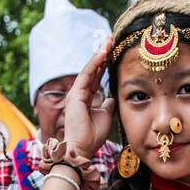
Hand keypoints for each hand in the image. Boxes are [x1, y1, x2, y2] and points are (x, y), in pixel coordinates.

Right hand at [62, 42, 115, 161]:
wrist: (82, 149)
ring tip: (108, 41)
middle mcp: (79, 94)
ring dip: (99, 55)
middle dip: (102, 55)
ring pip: (89, 69)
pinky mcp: (75, 95)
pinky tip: (103, 53)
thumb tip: (112, 97)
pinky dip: (95, 63)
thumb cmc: (92, 137)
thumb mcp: (105, 116)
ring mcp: (76, 93)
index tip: (113, 52)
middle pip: (92, 70)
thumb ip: (108, 104)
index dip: (104, 65)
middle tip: (111, 40)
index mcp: (86, 99)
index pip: (96, 77)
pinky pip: (86, 74)